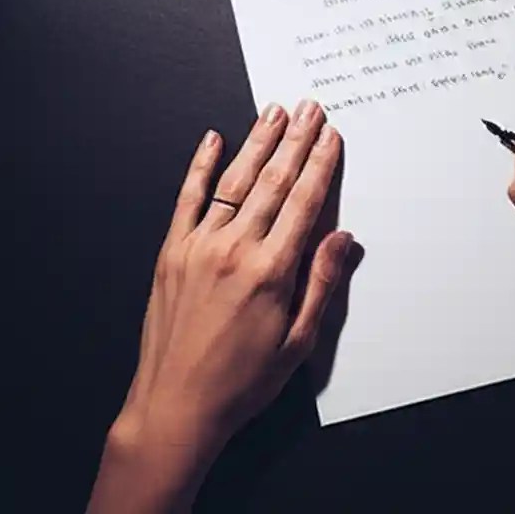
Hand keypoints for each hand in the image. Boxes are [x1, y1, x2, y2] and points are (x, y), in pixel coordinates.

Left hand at [91, 100, 353, 512]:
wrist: (176, 405)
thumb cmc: (241, 382)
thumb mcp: (298, 342)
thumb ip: (321, 284)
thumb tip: (343, 238)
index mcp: (271, 272)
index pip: (304, 203)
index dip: (321, 165)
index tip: (332, 137)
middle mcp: (234, 251)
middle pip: (272, 182)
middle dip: (295, 141)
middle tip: (310, 108)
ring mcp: (198, 247)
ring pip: (234, 182)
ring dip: (257, 143)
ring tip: (273, 112)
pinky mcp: (171, 253)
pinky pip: (187, 199)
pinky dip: (200, 166)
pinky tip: (212, 140)